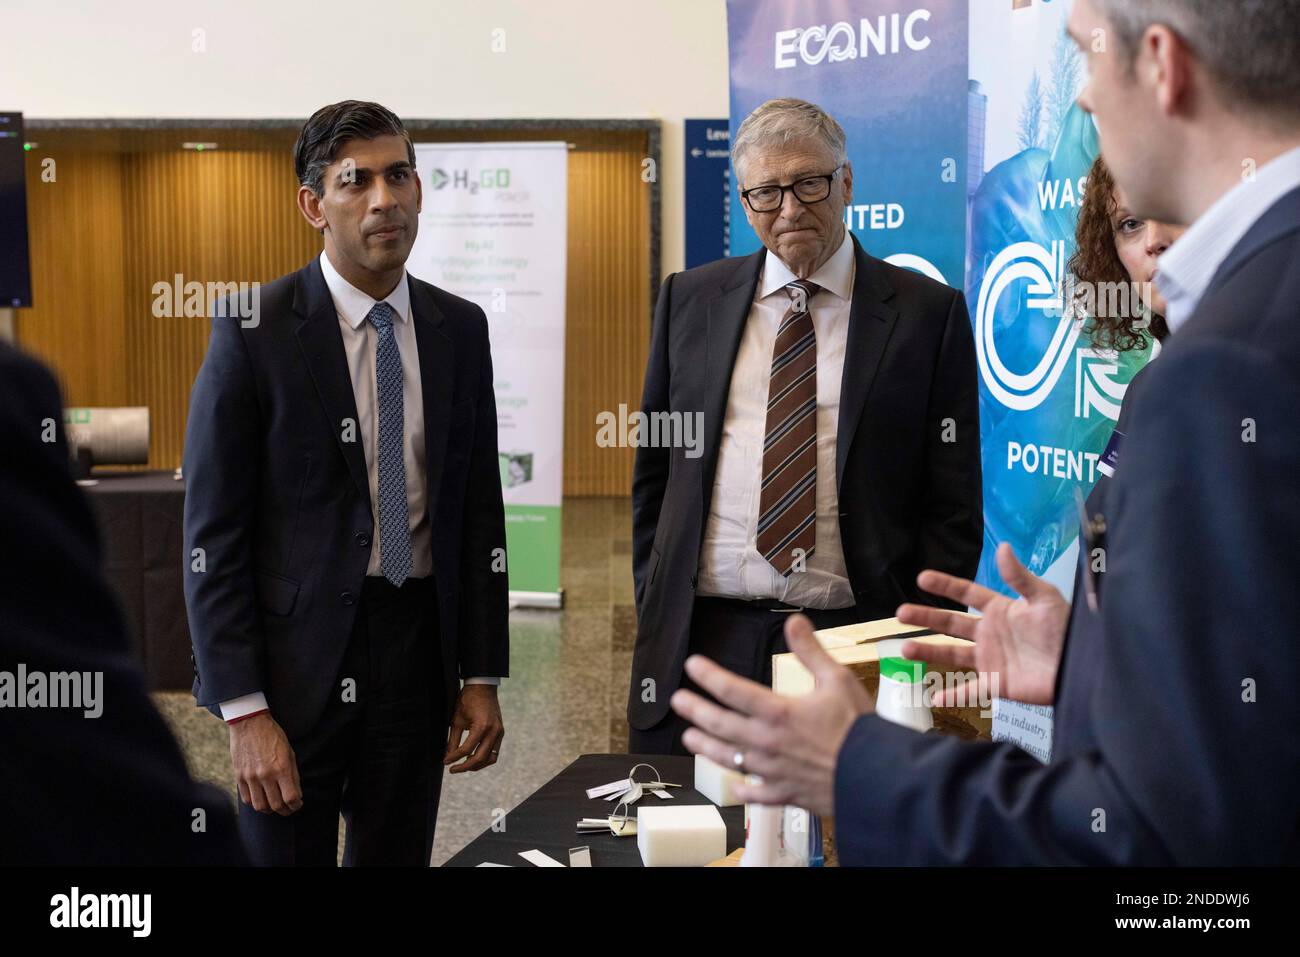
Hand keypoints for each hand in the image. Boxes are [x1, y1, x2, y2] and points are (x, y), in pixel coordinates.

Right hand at [229, 713, 302, 814]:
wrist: (250, 723)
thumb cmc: (273, 736)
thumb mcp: (289, 752)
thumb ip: (293, 775)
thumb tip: (296, 795)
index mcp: (281, 768)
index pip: (291, 798)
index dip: (297, 805)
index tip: (298, 804)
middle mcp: (265, 775)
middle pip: (276, 806)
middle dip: (285, 811)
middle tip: (288, 809)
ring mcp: (250, 777)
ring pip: (260, 806)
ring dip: (269, 810)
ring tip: (274, 806)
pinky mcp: (239, 776)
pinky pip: (247, 798)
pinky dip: (255, 802)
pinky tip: (261, 798)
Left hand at [444, 684, 503, 773]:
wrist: (483, 687)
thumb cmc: (468, 700)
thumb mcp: (457, 720)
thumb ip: (453, 740)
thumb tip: (448, 756)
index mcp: (481, 726)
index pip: (466, 749)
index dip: (454, 758)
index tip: (445, 762)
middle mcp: (493, 731)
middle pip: (479, 758)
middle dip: (465, 767)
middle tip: (453, 770)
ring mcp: (499, 732)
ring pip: (490, 759)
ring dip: (477, 765)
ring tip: (464, 765)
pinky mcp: (500, 732)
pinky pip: (494, 752)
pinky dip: (484, 758)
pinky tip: (473, 757)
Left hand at [669, 614, 872, 815]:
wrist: (875, 776)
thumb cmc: (858, 728)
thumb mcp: (837, 680)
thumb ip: (810, 651)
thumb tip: (794, 622)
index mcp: (777, 712)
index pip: (731, 690)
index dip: (708, 676)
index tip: (692, 666)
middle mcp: (766, 742)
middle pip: (720, 725)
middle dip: (695, 711)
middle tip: (678, 701)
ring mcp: (772, 771)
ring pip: (728, 759)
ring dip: (706, 747)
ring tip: (690, 739)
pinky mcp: (784, 793)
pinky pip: (755, 793)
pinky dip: (742, 789)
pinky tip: (734, 786)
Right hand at [896, 542, 1069, 706]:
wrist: (1081, 665)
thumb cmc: (1066, 629)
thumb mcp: (1044, 598)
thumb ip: (1019, 577)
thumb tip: (1002, 547)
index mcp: (999, 610)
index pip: (966, 594)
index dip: (945, 585)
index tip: (922, 577)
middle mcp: (989, 633)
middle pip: (951, 622)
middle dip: (925, 617)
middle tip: (900, 613)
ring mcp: (990, 659)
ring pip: (952, 653)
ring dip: (928, 650)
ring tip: (904, 648)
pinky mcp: (997, 683)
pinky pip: (971, 689)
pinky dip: (954, 694)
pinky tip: (934, 696)